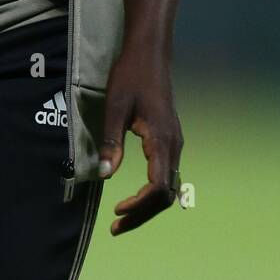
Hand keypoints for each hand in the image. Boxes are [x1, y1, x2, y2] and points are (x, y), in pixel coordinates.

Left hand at [98, 45, 183, 234]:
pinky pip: (167, 173)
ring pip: (169, 186)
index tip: (117, 212)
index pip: (158, 187)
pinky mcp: (170, 138)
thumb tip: (103, 175)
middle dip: (142, 213)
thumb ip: (111, 141)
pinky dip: (153, 191)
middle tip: (116, 227)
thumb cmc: (130, 75)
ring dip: (147, 204)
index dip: (139, 205)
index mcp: (162, 139)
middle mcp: (174, 144)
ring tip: (122, 216)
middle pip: (166, 193)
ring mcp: (175, 142)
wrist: (150, 52)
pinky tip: (136, 196)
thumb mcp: (115, 106)